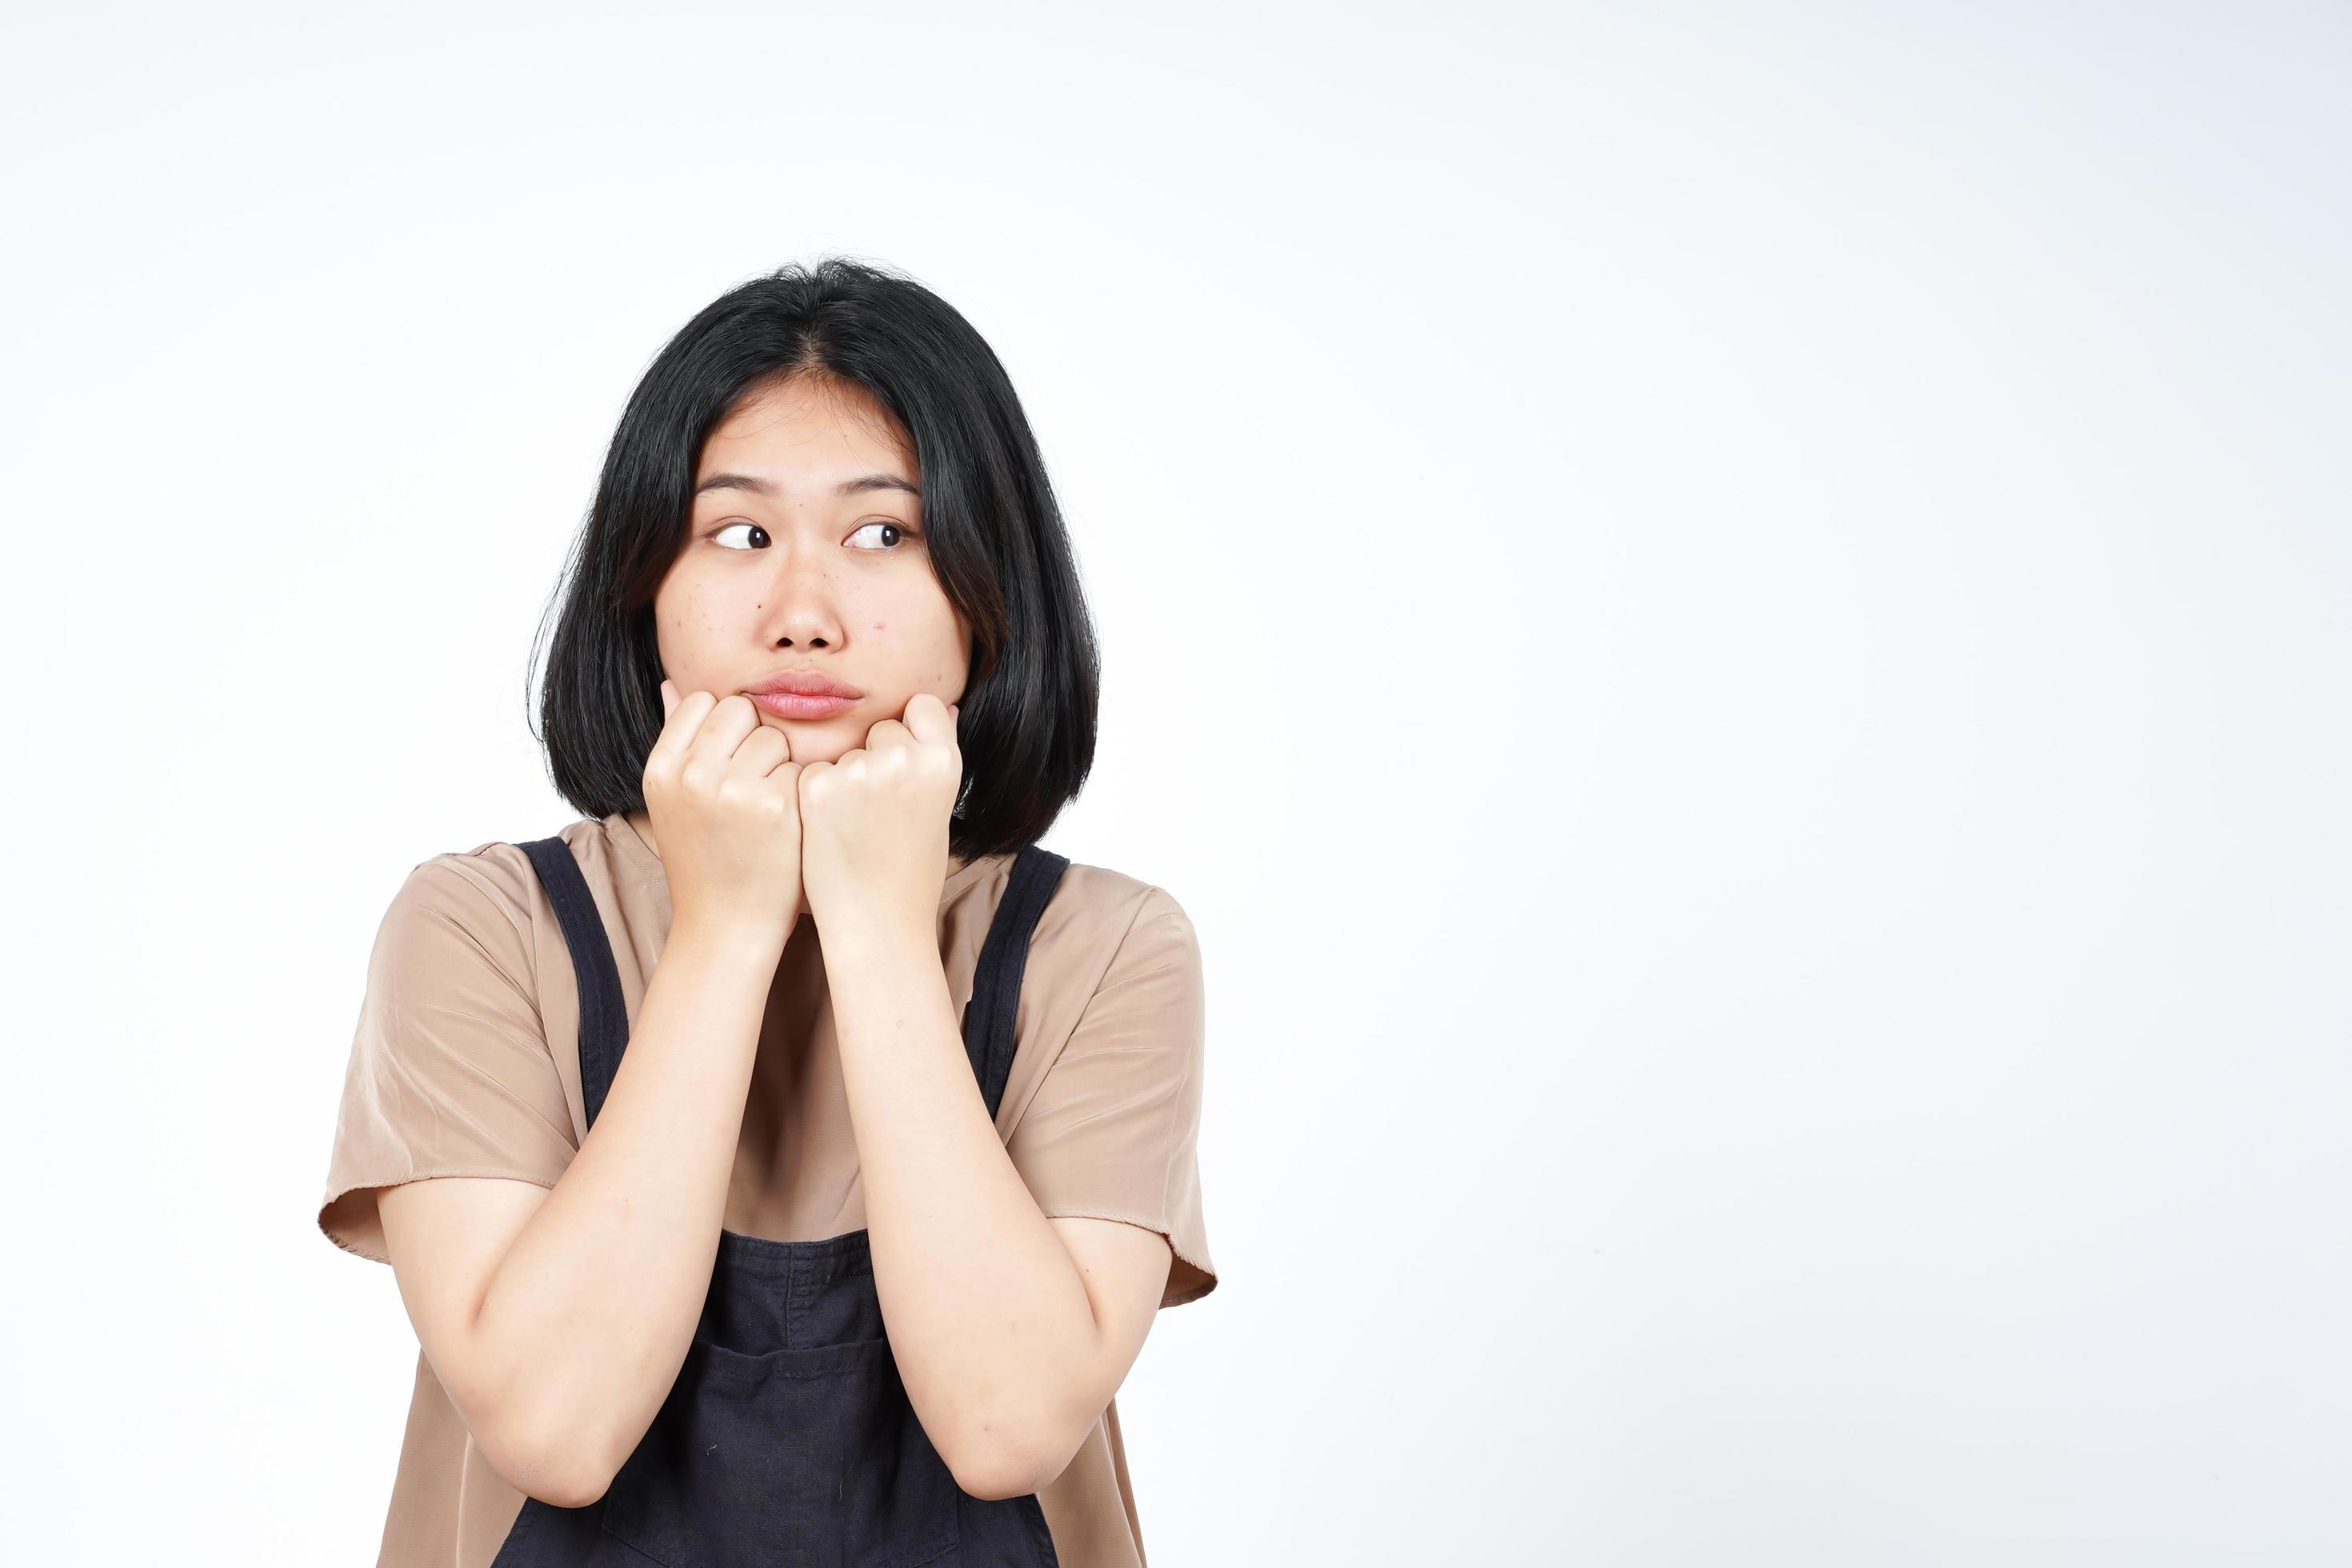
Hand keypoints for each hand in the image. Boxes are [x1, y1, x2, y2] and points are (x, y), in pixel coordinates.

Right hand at [643, 680, 804, 945]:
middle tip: (752, 786)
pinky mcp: (777, 806)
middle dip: (754, 739)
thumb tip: (671, 682)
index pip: (705, 700)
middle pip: (742, 709)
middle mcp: (692, 774)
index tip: (728, 765)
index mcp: (661, 768)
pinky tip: (787, 826)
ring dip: (780, 766)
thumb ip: (678, 740)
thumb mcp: (675, 799)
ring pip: (775, 736)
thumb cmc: (706, 858)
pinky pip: (801, 768)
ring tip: (765, 810)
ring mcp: (734, 790)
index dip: (726, 728)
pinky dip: (801, 793)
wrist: (727, 925)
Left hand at [797, 692, 961, 939]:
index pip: (923, 706)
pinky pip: (813, 773)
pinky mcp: (818, 787)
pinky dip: (816, 798)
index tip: (905, 763)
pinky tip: (830, 833)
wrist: (877, 924)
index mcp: (943, 762)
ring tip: (856, 829)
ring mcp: (859, 771)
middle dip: (875, 758)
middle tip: (879, 812)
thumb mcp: (940, 807)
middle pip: (882, 729)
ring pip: (845, 752)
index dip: (912, 730)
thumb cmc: (911, 872)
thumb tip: (944, 707)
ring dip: (843, 780)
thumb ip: (935, 757)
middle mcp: (904, 759)